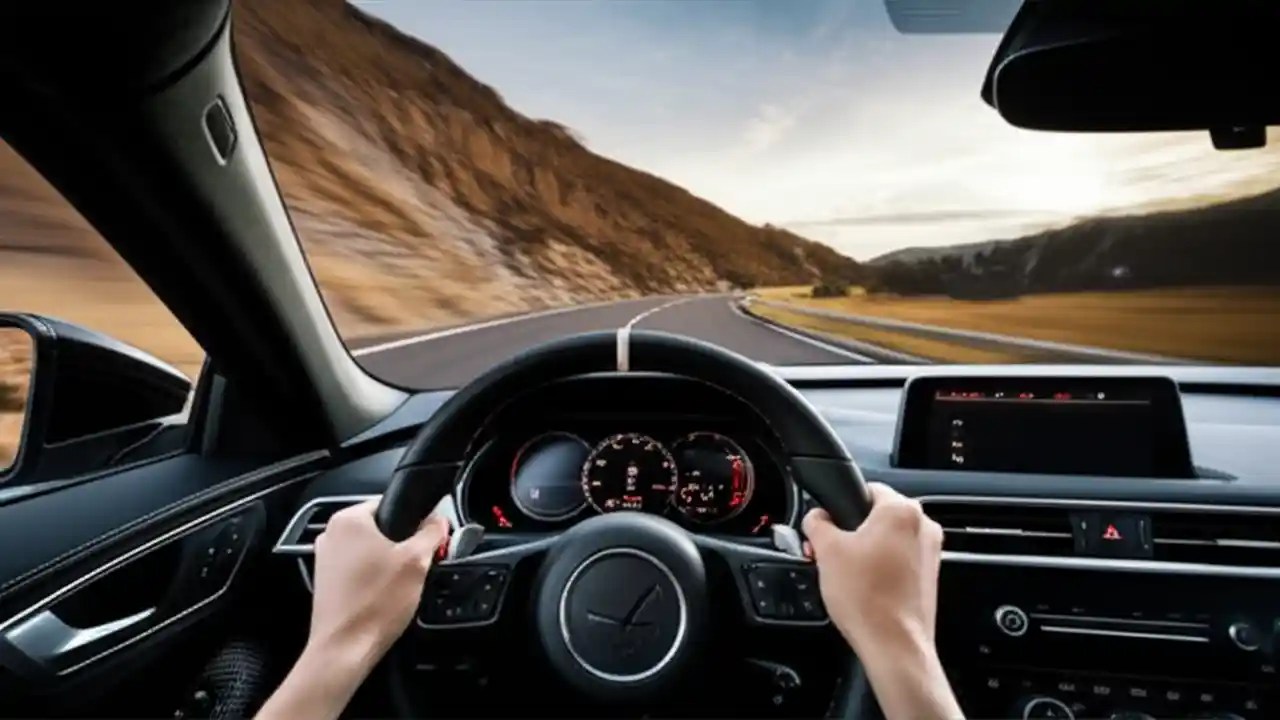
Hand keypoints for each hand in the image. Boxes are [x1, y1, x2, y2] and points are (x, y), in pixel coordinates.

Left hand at [308, 500, 449, 667]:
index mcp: (348, 519)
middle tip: (417, 565)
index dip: (414, 520)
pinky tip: (384, 595)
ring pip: (369, 550)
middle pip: (380, 528)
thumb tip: (439, 520)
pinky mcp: (325, 582)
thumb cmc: (376, 603)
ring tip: (401, 584)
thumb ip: (431, 533)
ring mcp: (324, 559)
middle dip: (401, 544)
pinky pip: (357, 569)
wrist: (345, 649)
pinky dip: (372, 577)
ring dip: (387, 562)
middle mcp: (331, 534)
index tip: (427, 540)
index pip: (390, 503)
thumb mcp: (416, 561)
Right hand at [803, 483, 961, 719]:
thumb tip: (816, 517)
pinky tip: (864, 587)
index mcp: (901, 509)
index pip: (866, 489)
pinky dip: (881, 568)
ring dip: (866, 550)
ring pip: (888, 539)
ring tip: (845, 573)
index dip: (840, 507)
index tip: (827, 525)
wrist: (893, 645)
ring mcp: (930, 553)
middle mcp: (923, 526)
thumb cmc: (867, 598)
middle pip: (877, 516)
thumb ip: (817, 522)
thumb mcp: (827, 550)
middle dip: (851, 532)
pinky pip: (899, 561)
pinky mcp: (929, 577)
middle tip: (830, 553)